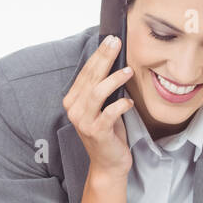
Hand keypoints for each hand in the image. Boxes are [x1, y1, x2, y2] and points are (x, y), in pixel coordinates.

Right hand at [61, 33, 135, 180]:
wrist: (109, 163)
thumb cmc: (109, 132)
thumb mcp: (103, 106)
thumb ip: (104, 88)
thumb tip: (117, 61)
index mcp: (73, 100)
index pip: (86, 72)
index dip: (98, 55)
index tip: (111, 40)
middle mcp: (75, 110)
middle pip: (90, 78)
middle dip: (104, 58)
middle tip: (117, 43)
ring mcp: (84, 122)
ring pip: (97, 93)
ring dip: (114, 79)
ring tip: (128, 71)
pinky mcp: (97, 132)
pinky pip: (109, 113)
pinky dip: (121, 105)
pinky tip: (129, 102)